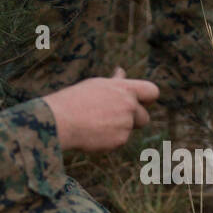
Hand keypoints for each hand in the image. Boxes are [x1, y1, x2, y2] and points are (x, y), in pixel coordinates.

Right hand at [42, 68, 158, 151]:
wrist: (60, 120)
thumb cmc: (75, 100)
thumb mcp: (96, 85)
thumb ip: (114, 83)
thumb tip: (121, 71)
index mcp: (124, 88)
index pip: (152, 91)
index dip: (148, 99)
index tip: (140, 103)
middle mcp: (129, 105)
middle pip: (144, 117)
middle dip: (134, 120)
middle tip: (114, 119)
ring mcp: (126, 124)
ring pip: (128, 131)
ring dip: (117, 130)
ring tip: (94, 124)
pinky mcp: (120, 140)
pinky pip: (118, 141)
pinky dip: (108, 140)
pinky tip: (92, 134)